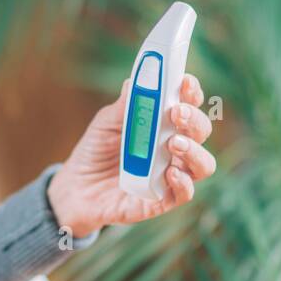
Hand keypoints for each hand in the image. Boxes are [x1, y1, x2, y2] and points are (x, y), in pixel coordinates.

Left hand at [46, 73, 215, 238]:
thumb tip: (136, 81)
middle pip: (201, 130)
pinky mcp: (163, 199)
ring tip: (173, 143)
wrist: (77, 187)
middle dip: (193, 118)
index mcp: (164, 123)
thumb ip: (124, 105)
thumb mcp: (106, 123)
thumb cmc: (96, 150)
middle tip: (175, 113)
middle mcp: (175, 147)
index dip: (191, 91)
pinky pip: (185, 193)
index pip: (189, 104)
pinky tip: (170, 173)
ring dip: (194, 151)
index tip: (184, 82)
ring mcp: (172, 174)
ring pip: (203, 164)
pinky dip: (183, 182)